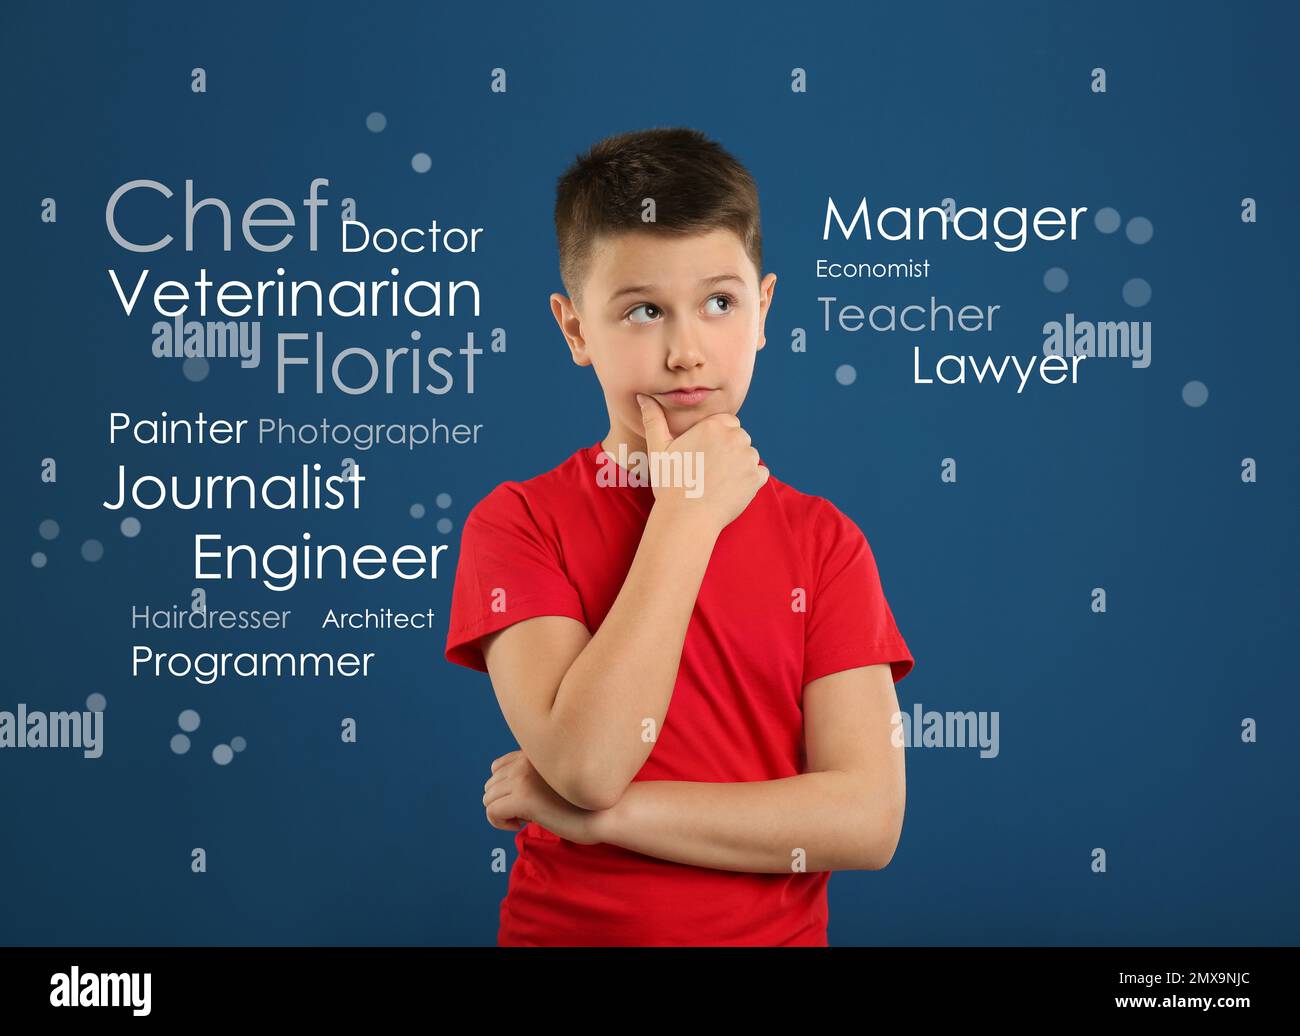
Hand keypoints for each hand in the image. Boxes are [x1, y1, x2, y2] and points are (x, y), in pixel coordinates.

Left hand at [482, 749, 603, 844]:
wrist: (608, 811)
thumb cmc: (588, 802)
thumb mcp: (559, 779)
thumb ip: (537, 778)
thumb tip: (510, 794)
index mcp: (535, 754)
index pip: (498, 766)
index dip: (505, 788)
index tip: (523, 801)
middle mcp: (526, 761)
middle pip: (490, 783)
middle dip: (502, 801)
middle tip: (525, 813)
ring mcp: (524, 778)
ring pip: (488, 797)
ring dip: (501, 812)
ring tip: (523, 819)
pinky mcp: (524, 798)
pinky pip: (491, 811)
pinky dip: (499, 822)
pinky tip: (519, 825)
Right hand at [636, 394, 768, 532]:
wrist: (685, 518)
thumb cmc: (670, 483)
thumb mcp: (658, 448)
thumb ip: (653, 419)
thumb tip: (642, 396)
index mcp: (713, 426)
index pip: (727, 422)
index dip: (716, 437)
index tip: (704, 454)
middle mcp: (734, 438)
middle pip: (739, 437)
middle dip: (729, 449)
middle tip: (709, 469)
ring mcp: (748, 458)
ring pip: (749, 455)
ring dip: (739, 465)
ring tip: (718, 481)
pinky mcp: (756, 478)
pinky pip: (760, 473)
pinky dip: (750, 481)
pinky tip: (730, 489)